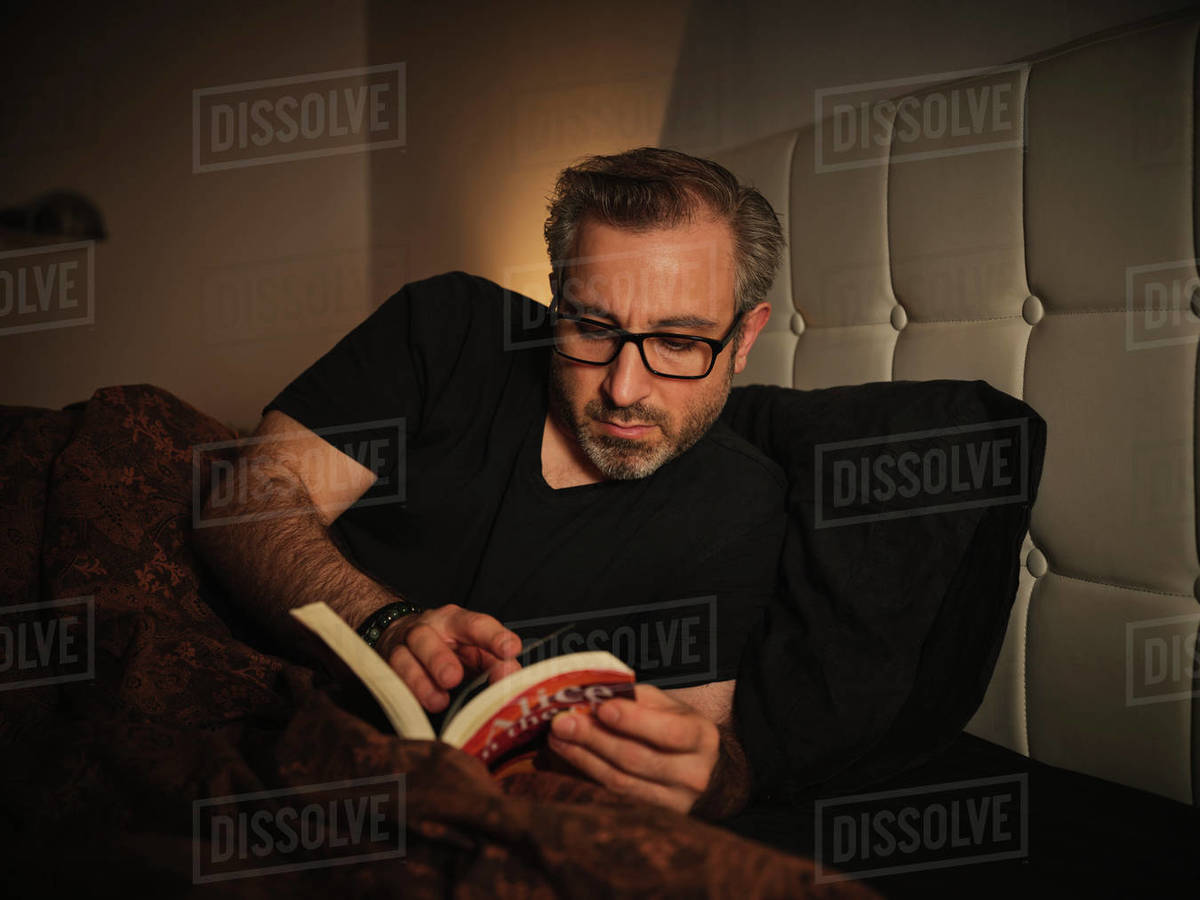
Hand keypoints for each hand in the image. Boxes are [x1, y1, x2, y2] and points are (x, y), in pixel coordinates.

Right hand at [377, 604, 521, 712]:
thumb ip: (495, 662)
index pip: (475, 624)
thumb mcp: (476, 649)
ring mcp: (402, 646)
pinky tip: (420, 705)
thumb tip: (511, 678)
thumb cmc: (450, 646)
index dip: (493, 636)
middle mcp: (426, 628)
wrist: (403, 635)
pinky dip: (407, 693)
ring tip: (439, 701)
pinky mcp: (387, 667)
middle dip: (439, 659)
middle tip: (454, 679)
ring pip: (403, 659)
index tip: (511, 650)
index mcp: (455, 620)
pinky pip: (392, 680)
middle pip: (427, 638)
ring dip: (420, 682)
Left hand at [546, 683, 719, 813]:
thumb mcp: (672, 708)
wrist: (705, 775)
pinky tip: (571, 755)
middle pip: (636, 758)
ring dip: (583, 757)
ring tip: (558, 738)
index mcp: (700, 738)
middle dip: (595, 738)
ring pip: (621, 781)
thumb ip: (639, 698)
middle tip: (563, 722)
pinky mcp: (652, 817)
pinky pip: (615, 795)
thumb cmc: (681, 731)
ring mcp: (673, 802)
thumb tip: (597, 694)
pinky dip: (589, 773)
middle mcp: (691, 774)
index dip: (634, 721)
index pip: (669, 732)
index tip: (602, 708)